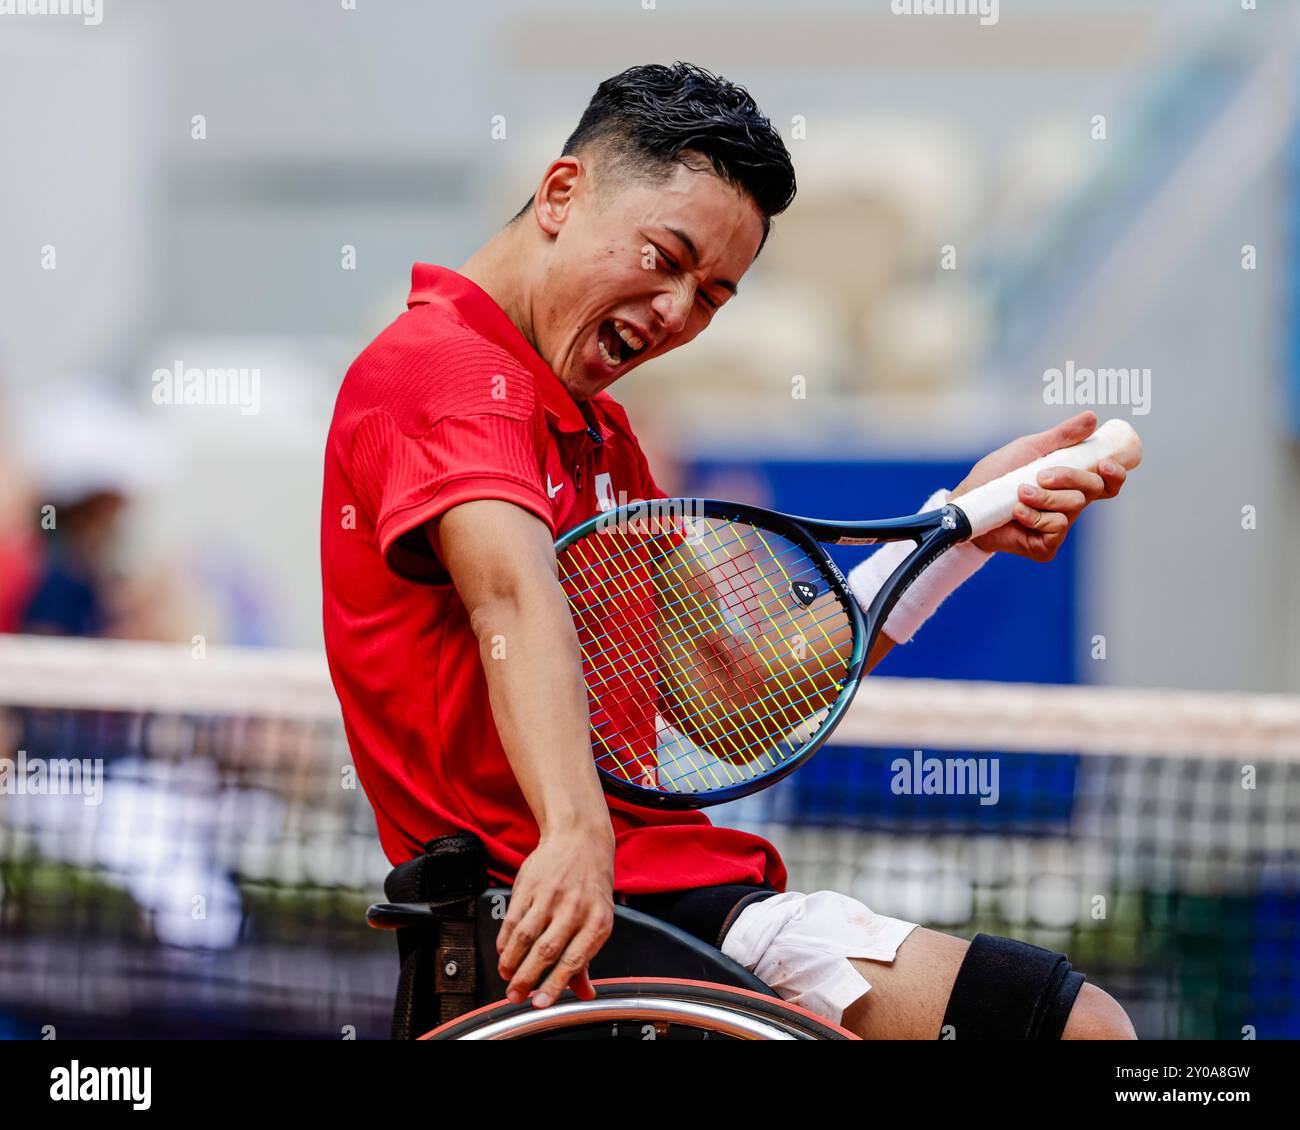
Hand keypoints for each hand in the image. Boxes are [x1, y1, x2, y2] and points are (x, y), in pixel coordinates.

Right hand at [497, 824, 614, 1008]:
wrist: (580, 839)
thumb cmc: (590, 884)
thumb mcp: (597, 918)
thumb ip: (587, 958)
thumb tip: (584, 993)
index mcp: (597, 922)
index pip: (573, 961)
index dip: (554, 985)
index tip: (540, 1002)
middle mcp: (575, 909)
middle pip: (546, 951)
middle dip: (526, 978)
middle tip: (515, 994)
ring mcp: (551, 896)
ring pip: (526, 936)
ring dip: (511, 960)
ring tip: (506, 974)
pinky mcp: (530, 885)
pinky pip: (513, 918)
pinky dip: (505, 939)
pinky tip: (504, 951)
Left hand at [950, 411, 1128, 559]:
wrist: (969, 501)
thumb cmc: (998, 474)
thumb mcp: (1030, 449)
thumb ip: (1061, 436)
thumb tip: (1092, 418)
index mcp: (1072, 482)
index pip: (1107, 481)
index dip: (1114, 474)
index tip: (1105, 464)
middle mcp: (1070, 505)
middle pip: (1092, 490)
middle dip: (1069, 478)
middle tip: (1041, 475)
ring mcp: (1059, 527)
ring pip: (1073, 508)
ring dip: (1045, 498)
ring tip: (1020, 492)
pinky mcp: (1045, 546)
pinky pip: (1055, 529)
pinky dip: (1035, 517)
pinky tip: (1017, 512)